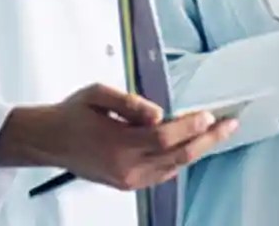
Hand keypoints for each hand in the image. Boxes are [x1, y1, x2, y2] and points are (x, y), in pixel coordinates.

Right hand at [0, 83, 237, 190]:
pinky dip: (181, 160)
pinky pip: (163, 174)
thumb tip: (158, 113)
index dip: (190, 127)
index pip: (165, 138)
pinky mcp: (128, 184)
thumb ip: (129, 102)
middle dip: (208, 140)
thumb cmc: (72, 114)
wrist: (48, 141)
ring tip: (219, 132)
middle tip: (230, 124)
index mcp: (117, 146)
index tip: (208, 115)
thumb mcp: (97, 95)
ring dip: (199, 149)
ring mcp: (128, 180)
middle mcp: (125, 169)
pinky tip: (194, 145)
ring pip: (174, 167)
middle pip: (177, 157)